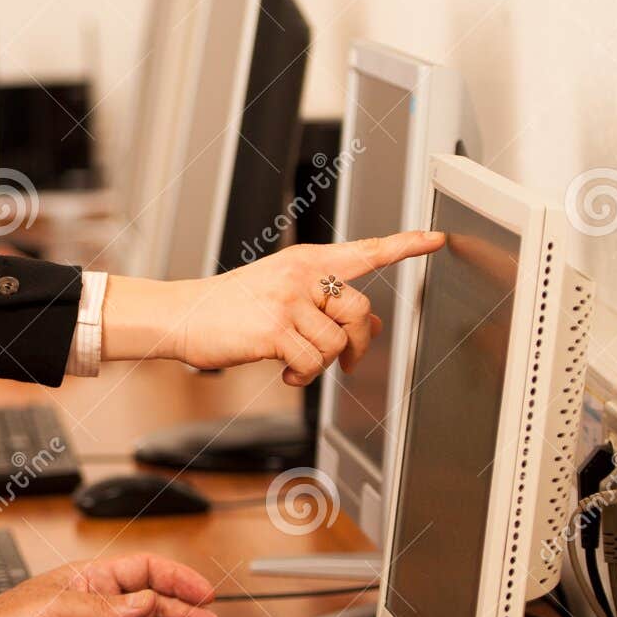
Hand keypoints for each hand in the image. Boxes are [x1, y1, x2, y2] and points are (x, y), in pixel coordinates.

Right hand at [101, 230, 445, 385]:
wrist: (182, 315)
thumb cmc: (228, 307)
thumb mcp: (279, 293)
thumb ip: (324, 303)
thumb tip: (371, 324)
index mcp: (305, 260)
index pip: (365, 250)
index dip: (404, 245)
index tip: (434, 239)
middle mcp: (300, 274)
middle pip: (361, 309)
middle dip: (360, 343)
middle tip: (347, 361)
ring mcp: (288, 300)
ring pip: (337, 342)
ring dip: (321, 365)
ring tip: (297, 365)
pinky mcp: (275, 329)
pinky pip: (312, 362)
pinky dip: (302, 376)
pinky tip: (286, 373)